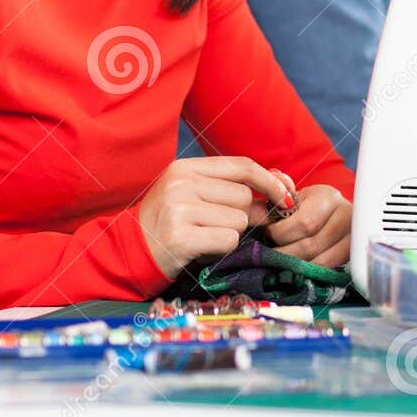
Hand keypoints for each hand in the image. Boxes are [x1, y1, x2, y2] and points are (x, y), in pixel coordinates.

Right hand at [135, 157, 291, 279]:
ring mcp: (180, 209)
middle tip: (219, 226)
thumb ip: (232, 188)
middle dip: (242, 215)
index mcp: (186, 168)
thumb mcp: (193, 195)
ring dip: (230, 234)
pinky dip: (221, 248)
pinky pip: (227, 240)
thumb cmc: (169, 222)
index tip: (286, 196)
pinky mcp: (180, 237)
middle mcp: (182, 184)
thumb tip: (281, 186)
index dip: (269, 181)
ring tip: (204, 236)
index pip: (241, 166)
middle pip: (244, 197)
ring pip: (239, 220)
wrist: (130, 251)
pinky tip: (200, 248)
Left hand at [265, 185, 352, 267]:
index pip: (303, 222)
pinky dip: (309, 270)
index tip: (269, 234)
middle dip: (285, 252)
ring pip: (319, 260)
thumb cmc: (310, 206)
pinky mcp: (352, 253)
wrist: (334, 215)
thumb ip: (280, 195)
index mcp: (329, 197)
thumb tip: (268, 193)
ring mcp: (353, 236)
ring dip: (295, 264)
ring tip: (281, 260)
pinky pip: (327, 268)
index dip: (281, 233)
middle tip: (272, 252)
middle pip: (311, 245)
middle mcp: (346, 214)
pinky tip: (297, 267)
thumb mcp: (297, 197)